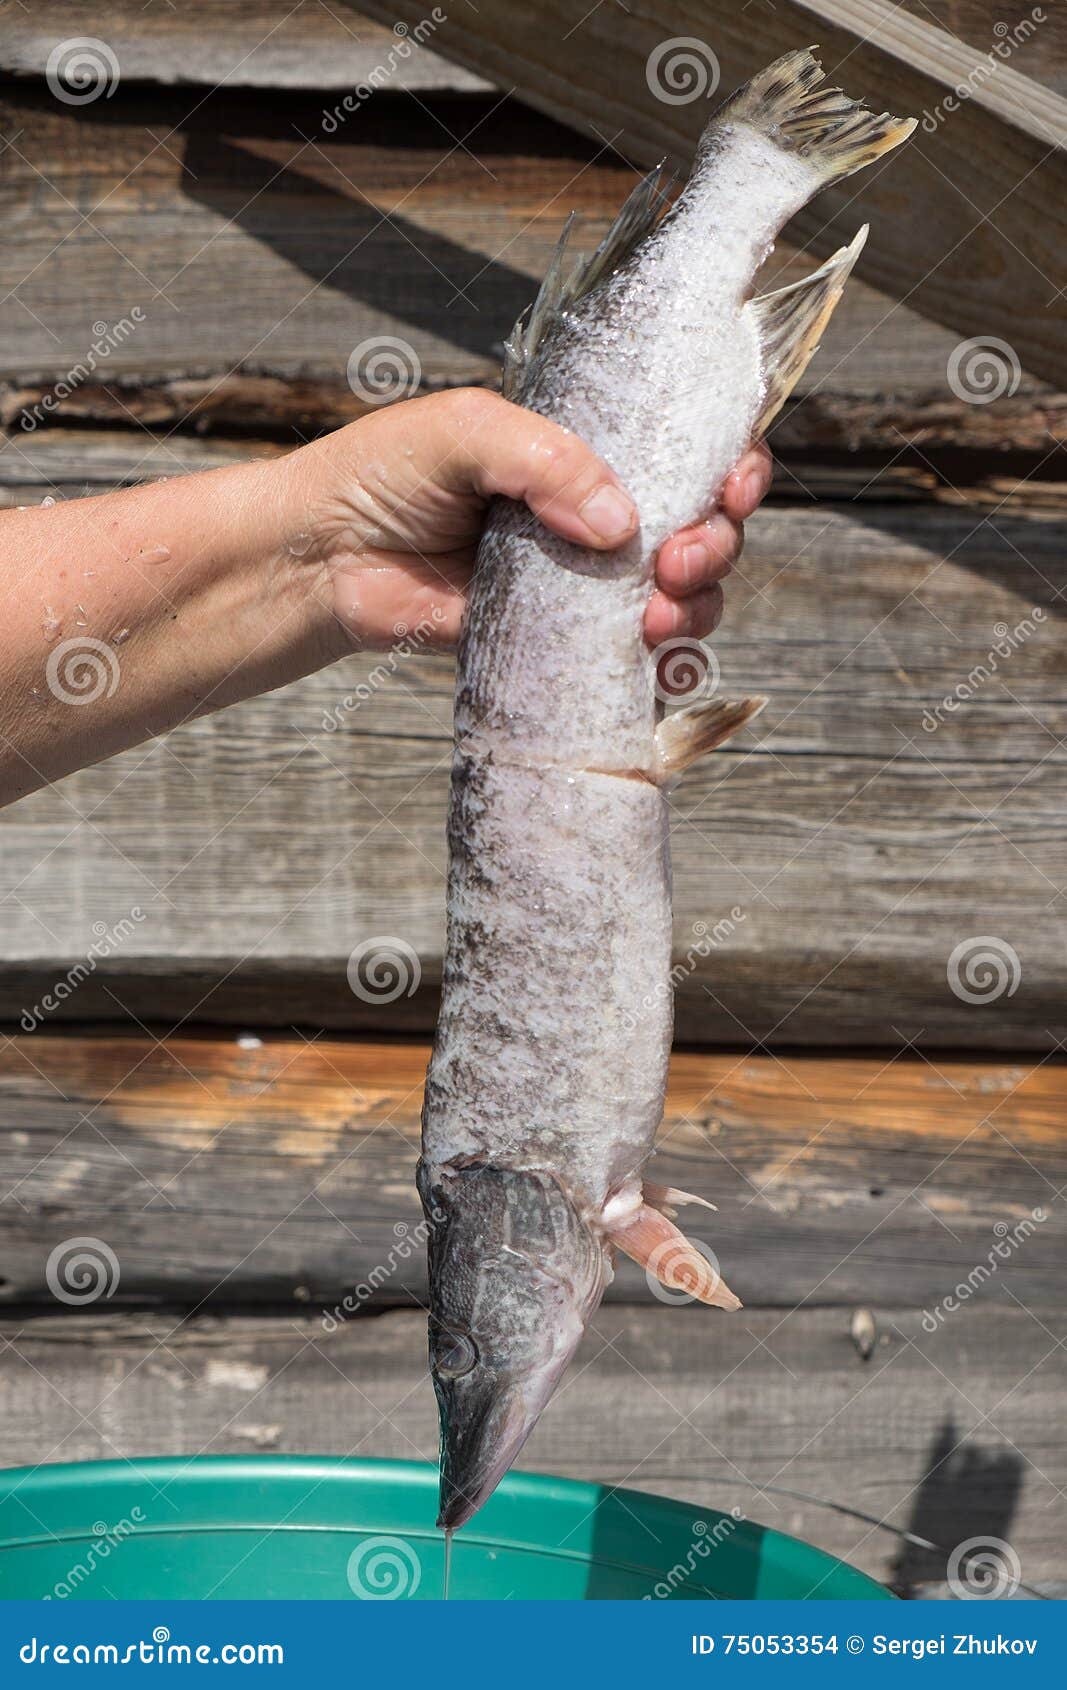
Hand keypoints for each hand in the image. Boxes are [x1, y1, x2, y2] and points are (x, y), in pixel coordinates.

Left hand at [291, 389, 770, 657]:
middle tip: (677, 561)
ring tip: (652, 615)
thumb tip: (620, 526)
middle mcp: (599, 514)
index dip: (733, 471)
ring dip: (693, 608)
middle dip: (715, 546)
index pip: (690, 451)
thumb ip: (546, 459)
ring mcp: (584, 582)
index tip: (729, 491)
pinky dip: (660, 663)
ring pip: (682, 598)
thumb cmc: (386, 475)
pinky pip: (632, 657)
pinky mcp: (561, 642)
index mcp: (589, 450)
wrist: (326, 557)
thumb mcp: (467, 430)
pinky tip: (650, 658)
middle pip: (704, 530)